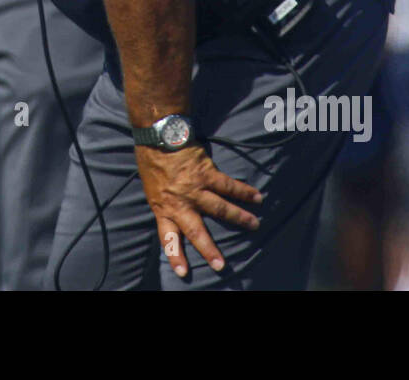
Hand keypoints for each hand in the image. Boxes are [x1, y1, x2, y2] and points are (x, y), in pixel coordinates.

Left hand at [135, 144, 261, 277]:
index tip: (183, 273)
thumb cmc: (151, 160)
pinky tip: (257, 197)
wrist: (158, 135)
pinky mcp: (207, 174)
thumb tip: (173, 211)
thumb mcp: (151, 187)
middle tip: (221, 266)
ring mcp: (194, 189)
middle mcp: (180, 202)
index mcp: (163, 207)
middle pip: (197, 232)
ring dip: (239, 218)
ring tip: (254, 225)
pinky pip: (229, 186)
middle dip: (210, 250)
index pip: (168, 237)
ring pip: (220, 209)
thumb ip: (164, 202)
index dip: (175, 255)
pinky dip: (244, 192)